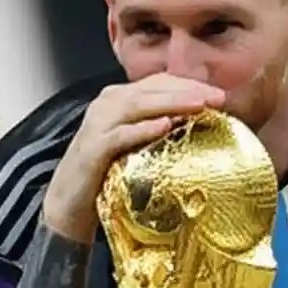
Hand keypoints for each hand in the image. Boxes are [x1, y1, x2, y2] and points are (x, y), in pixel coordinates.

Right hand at [42, 73, 225, 242]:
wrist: (67, 204)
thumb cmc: (105, 175)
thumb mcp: (137, 145)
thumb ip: (158, 129)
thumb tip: (198, 124)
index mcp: (119, 99)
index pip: (159, 83)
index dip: (190, 85)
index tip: (220, 95)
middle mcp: (107, 104)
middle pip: (152, 89)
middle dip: (188, 91)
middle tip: (218, 98)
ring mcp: (97, 125)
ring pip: (137, 105)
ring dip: (171, 103)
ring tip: (199, 105)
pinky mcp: (91, 149)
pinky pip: (119, 135)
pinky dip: (142, 129)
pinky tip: (165, 127)